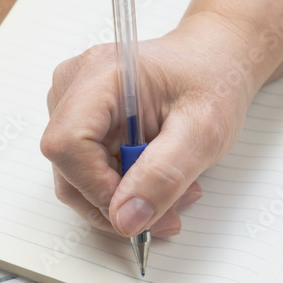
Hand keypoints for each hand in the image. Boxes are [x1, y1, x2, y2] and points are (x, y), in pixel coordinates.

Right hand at [41, 16, 253, 236]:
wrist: (214, 62)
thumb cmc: (212, 81)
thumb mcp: (204, 131)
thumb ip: (164, 175)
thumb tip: (125, 220)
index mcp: (99, 75)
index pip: (68, 146)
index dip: (98, 188)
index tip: (140, 208)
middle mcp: (74, 87)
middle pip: (69, 170)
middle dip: (118, 203)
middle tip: (170, 210)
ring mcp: (72, 106)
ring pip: (77, 180)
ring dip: (124, 201)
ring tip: (174, 192)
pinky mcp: (81, 125)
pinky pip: (88, 175)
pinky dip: (124, 190)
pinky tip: (159, 180)